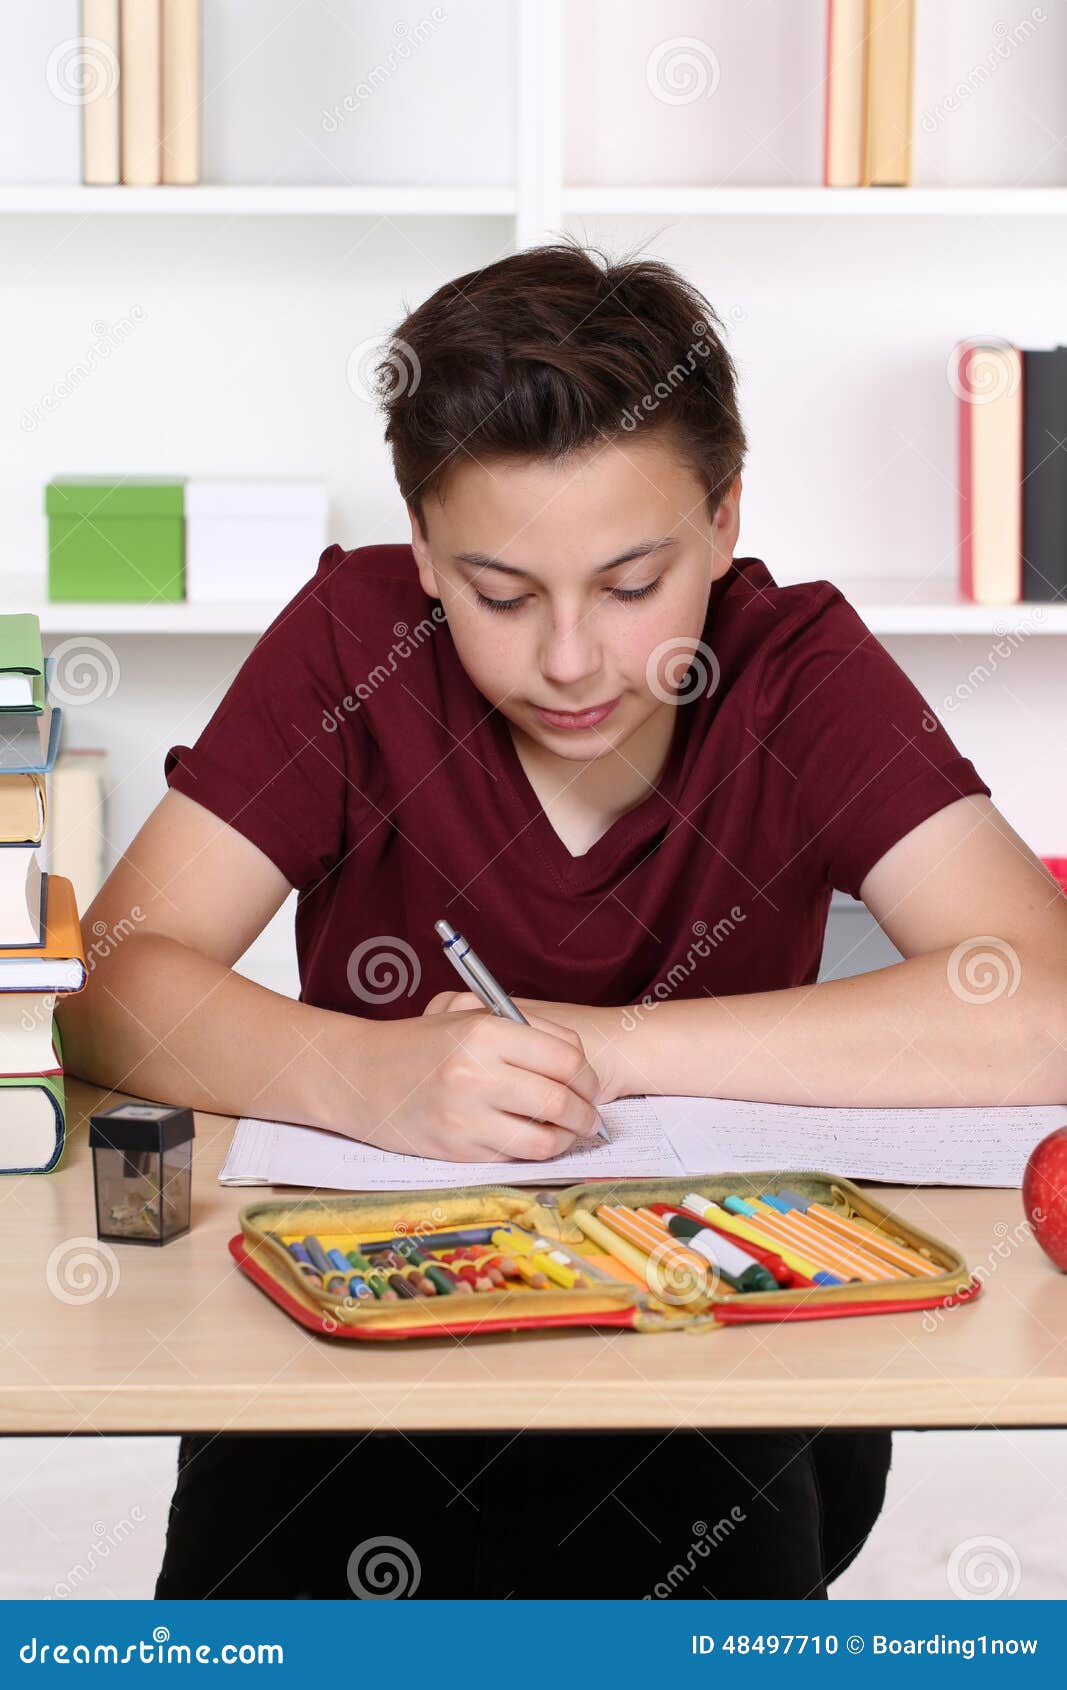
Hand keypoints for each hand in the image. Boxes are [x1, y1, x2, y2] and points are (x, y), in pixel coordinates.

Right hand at [339, 996, 604, 1162]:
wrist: (360, 1076)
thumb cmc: (421, 1043)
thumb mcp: (467, 1014)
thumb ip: (522, 1028)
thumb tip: (577, 1059)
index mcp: (485, 1031)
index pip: (566, 1056)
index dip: (587, 1073)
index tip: (590, 1082)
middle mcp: (476, 1073)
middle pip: (561, 1099)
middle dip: (586, 1111)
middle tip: (591, 1114)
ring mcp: (466, 1116)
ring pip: (545, 1137)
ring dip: (569, 1137)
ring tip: (572, 1131)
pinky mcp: (458, 1150)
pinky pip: (517, 1157)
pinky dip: (538, 1152)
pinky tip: (540, 1142)